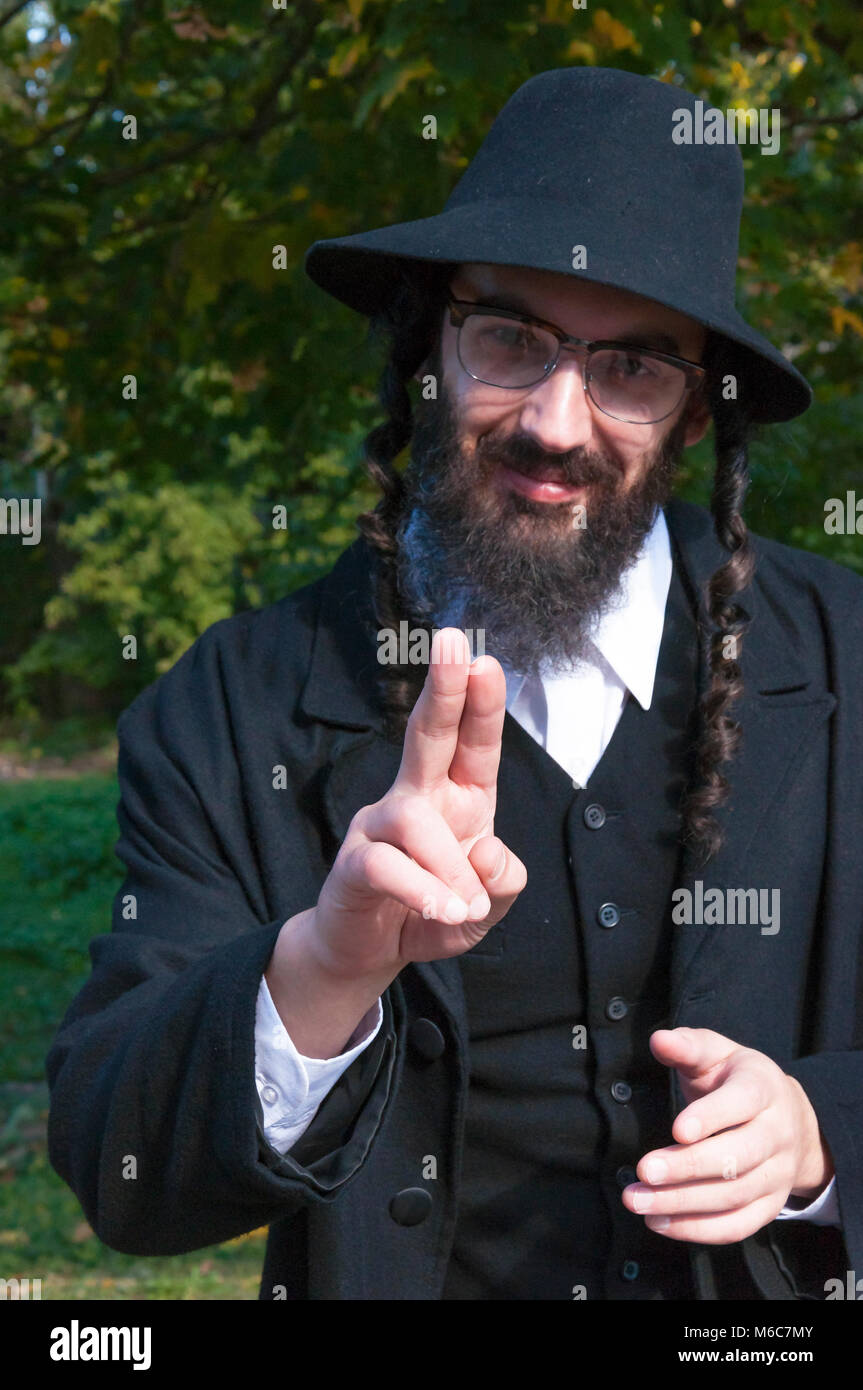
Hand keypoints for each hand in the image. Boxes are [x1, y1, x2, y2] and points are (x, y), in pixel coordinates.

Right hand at [307, 628, 526, 981]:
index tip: (486, 660)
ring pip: (415, 819)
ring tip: (464, 907)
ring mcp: (380, 824)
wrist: (369, 952)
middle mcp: (418, 797)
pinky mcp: (353, 862)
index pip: (474, 742)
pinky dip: (420, 891)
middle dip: (443, 688)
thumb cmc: (432, 915)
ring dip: (449, 867)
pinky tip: (441, 912)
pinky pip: (386, 865)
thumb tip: (488, 850)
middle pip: (429, 733)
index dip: (481, 703)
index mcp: (459, 797)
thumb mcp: (485, 908)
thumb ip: (503, 883)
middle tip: (453, 642)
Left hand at [621, 1027, 834, 1243]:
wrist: (789, 1116)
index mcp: (763, 1089)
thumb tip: (659, 1040)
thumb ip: (687, 1046)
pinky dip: (699, 1230)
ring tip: (638, 1201)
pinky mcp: (770, 1205)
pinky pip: (738, 1225)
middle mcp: (777, 1134)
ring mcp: (777, 1173)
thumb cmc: (737, 1080)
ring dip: (683, 1204)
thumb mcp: (717, 1053)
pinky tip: (660, 1222)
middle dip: (688, 1167)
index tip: (676, 1129)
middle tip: (644, 1172)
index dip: (710, 1117)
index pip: (742, 1103)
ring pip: (734, 1196)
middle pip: (737, 1158)